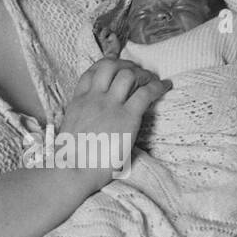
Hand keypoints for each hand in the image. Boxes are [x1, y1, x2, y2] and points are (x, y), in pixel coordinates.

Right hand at [58, 57, 171, 191]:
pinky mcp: (127, 117)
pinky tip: (166, 86)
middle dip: (126, 65)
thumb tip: (94, 126)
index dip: (107, 66)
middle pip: (110, 66)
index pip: (91, 72)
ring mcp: (110, 106)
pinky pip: (146, 93)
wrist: (73, 170)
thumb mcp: (70, 132)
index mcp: (79, 102)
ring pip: (128, 74)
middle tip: (137, 73)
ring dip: (142, 74)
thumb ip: (83, 121)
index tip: (118, 68)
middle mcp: (94, 98)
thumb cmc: (71, 160)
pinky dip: (158, 86)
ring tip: (151, 80)